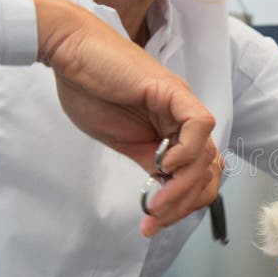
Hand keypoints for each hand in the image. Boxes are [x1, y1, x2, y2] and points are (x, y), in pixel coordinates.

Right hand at [33, 0, 218, 235]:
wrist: (69, 53)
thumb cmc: (89, 90)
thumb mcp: (122, 140)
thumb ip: (147, 162)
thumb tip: (163, 192)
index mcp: (173, 133)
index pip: (198, 176)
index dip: (182, 204)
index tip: (153, 223)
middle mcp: (184, 120)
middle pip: (209, 171)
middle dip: (184, 203)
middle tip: (154, 219)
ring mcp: (182, 105)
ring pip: (207, 154)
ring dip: (182, 187)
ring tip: (155, 203)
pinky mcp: (173, 91)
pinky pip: (199, 125)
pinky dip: (187, 151)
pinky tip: (163, 165)